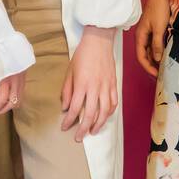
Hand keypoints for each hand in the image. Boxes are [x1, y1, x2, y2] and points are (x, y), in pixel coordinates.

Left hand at [0, 71, 25, 124]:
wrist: (10, 42)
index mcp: (5, 78)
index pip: (1, 100)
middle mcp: (15, 80)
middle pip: (12, 104)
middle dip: (1, 110)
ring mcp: (21, 79)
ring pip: (18, 100)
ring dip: (7, 105)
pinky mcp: (24, 78)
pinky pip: (19, 93)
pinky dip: (11, 98)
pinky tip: (1, 92)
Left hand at [60, 26, 118, 141]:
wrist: (99, 41)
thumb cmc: (82, 55)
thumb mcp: (69, 71)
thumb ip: (67, 91)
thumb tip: (66, 107)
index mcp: (82, 84)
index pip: (75, 108)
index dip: (69, 121)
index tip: (64, 127)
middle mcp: (95, 87)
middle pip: (90, 114)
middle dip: (83, 128)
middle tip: (78, 137)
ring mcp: (106, 86)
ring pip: (104, 111)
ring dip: (98, 124)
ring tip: (92, 131)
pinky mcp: (114, 84)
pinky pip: (113, 102)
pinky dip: (109, 112)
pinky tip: (104, 117)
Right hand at [134, 0, 171, 77]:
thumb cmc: (158, 9)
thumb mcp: (159, 28)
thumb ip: (157, 44)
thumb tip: (157, 59)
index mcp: (140, 36)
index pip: (141, 57)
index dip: (148, 67)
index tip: (157, 75)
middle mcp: (142, 36)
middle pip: (145, 55)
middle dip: (152, 66)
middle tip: (162, 75)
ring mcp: (148, 33)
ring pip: (150, 50)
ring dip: (156, 59)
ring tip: (164, 67)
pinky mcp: (154, 30)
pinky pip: (155, 44)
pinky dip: (159, 51)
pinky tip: (166, 55)